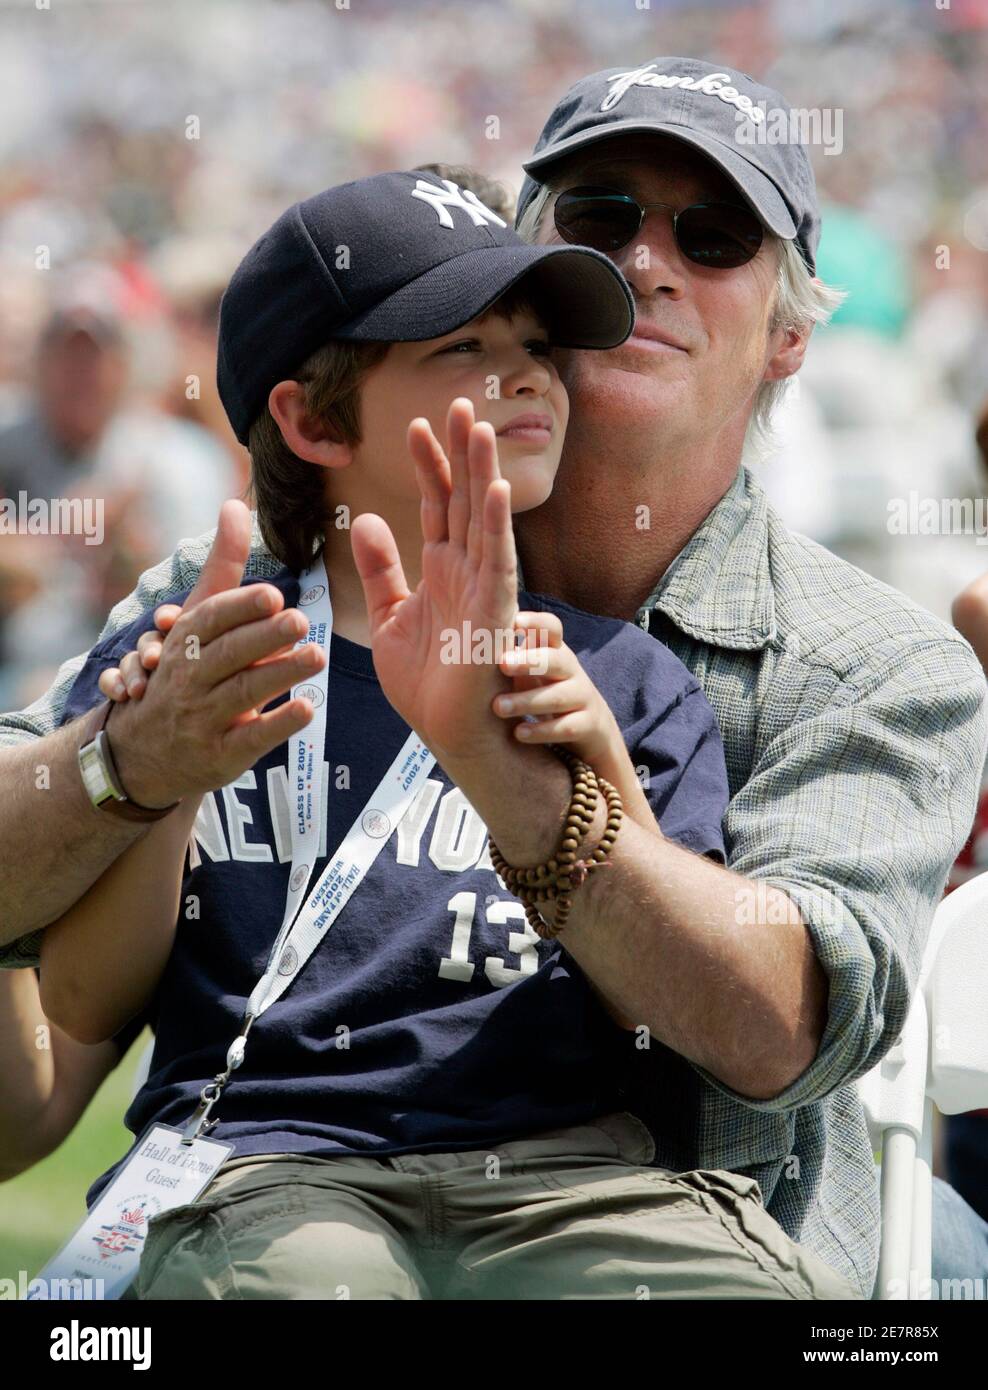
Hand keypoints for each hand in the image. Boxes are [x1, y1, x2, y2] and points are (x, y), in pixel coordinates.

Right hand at [104, 499, 324, 806]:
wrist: (143, 752)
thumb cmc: (182, 670)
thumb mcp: (195, 619)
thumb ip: (222, 565)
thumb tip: (235, 503)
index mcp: (186, 641)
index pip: (211, 620)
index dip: (239, 607)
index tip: (273, 594)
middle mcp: (190, 677)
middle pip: (226, 654)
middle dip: (262, 637)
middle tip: (300, 620)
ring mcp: (203, 718)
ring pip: (241, 693)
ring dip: (279, 674)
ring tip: (318, 656)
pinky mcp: (221, 755)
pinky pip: (250, 738)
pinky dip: (278, 724)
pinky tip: (306, 708)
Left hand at [350, 397, 518, 765]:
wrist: (450, 732)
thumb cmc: (427, 685)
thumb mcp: (389, 618)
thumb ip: (381, 569)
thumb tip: (367, 518)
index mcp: (442, 570)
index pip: (435, 504)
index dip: (429, 464)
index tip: (416, 424)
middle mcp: (467, 571)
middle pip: (464, 499)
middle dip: (462, 452)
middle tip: (461, 403)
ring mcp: (485, 589)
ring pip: (485, 519)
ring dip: (483, 474)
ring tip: (480, 428)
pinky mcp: (496, 614)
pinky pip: (499, 562)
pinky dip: (497, 526)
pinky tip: (497, 489)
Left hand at [494, 611, 664, 839]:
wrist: (590, 729)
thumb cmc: (546, 692)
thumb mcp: (530, 672)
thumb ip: (508, 655)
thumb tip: (465, 634)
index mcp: (554, 652)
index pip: (552, 629)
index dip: (536, 623)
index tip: (513, 622)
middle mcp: (571, 671)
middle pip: (556, 660)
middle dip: (529, 661)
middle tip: (502, 664)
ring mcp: (582, 698)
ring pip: (558, 696)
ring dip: (527, 701)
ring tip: (498, 707)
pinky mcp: (587, 726)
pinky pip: (567, 727)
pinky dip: (542, 731)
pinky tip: (519, 733)